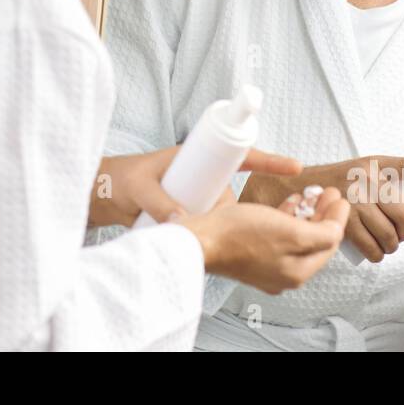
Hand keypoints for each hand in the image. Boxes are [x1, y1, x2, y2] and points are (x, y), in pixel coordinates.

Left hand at [89, 147, 301, 227]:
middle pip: (235, 194)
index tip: (295, 167)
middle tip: (216, 223)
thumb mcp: (142, 187)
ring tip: (199, 236)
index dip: (270, 162)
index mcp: (199, 156)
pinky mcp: (194, 215)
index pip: (242, 156)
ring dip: (222, 229)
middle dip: (239, 212)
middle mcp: (205, 177)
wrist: (107, 196)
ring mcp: (200, 197)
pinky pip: (212, 226)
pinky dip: (212, 237)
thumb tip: (181, 221)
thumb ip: (159, 203)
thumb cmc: (124, 179)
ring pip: (225, 216)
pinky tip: (202, 248)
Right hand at [180, 187, 350, 293]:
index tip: (339, 197)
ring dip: (304, 214)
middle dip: (322, 214)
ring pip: (295, 238)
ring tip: (307, 194)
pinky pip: (276, 238)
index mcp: (297, 272)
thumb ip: (322, 234)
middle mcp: (284, 275)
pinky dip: (285, 219)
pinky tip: (285, 204)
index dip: (337, 217)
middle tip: (326, 192)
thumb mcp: (292, 232)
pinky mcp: (250, 256)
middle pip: (313, 241)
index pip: (328, 243)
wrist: (199, 240)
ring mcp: (266, 268)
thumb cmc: (240, 235)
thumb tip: (337, 231)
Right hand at [243, 155, 403, 262]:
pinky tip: (374, 248)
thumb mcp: (371, 165)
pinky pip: (372, 249)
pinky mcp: (342, 224)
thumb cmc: (342, 178)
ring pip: (389, 236)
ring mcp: (353, 204)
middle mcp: (365, 182)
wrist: (298, 188)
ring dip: (391, 245)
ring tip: (386, 240)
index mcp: (375, 166)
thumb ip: (402, 172)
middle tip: (400, 231)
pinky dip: (377, 254)